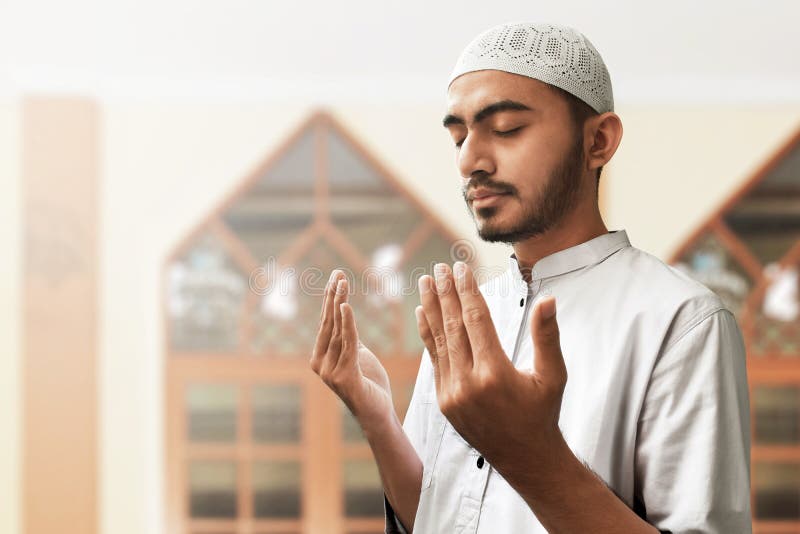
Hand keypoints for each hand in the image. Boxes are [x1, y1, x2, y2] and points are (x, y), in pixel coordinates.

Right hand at [310, 270, 393, 429]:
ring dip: (340, 304)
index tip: (336, 276)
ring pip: (337, 331)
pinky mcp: (344, 378)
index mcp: (321, 357)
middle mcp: (321, 364)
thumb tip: (344, 314)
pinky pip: (347, 345)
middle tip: (338, 273)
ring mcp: (330, 372)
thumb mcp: (358, 355)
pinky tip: (346, 307)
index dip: (330, 298)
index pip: (326, 322)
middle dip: (333, 296)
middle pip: (328, 323)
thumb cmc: (369, 384)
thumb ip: (348, 338)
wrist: (379, 413)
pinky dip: (347, 325)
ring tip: (343, 283)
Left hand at [415, 261, 567, 470]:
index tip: (462, 268)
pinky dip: (428, 334)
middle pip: (453, 326)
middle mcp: (468, 383)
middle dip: (445, 293)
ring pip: (439, 341)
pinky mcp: (443, 401)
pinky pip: (434, 360)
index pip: (476, 320)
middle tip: (439, 267)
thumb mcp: (553, 375)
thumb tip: (548, 300)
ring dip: (431, 308)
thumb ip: (547, 336)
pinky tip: (423, 313)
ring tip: (425, 282)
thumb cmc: (543, 413)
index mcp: (495, 373)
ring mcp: (452, 393)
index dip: (467, 291)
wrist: (525, 457)